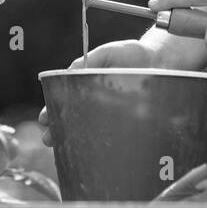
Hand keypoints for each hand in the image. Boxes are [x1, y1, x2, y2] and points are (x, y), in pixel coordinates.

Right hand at [36, 39, 164, 146]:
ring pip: (87, 130)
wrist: (162, 60)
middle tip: (49, 139)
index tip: (44, 119)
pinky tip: (90, 153)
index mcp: (86, 85)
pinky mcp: (127, 123)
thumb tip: (67, 73)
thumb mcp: (107, 53)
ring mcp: (111, 114)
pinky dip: (99, 145)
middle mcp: (96, 102)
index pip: (63, 100)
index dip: (51, 110)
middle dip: (57, 130)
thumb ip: (87, 62)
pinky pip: (111, 136)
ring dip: (73, 141)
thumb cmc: (132, 54)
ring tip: (63, 149)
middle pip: (71, 119)